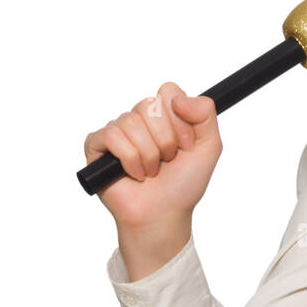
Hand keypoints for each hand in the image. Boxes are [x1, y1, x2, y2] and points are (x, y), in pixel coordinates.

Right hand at [83, 81, 221, 231]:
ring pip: (131, 122)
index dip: (179, 119)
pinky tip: (134, 174)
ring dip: (148, 154)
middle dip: (165, 139)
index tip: (186, 144)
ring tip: (151, 171)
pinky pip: (111, 136)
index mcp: (164, 115)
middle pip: (149, 105)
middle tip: (168, 160)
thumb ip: (206, 113)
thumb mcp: (209, 146)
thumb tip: (177, 97)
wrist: (164, 214)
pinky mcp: (97, 146)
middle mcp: (139, 120)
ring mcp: (117, 131)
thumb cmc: (183, 184)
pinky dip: (129, 158)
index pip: (168, 91)